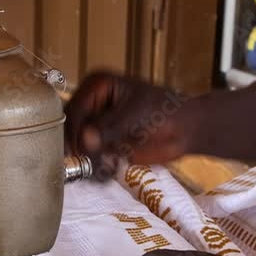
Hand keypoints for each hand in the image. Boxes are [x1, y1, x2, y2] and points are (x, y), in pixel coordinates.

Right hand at [65, 72, 193, 179]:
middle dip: (81, 148)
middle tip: (95, 161)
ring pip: (77, 148)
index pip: (74, 110)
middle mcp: (91, 105)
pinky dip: (97, 168)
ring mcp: (95, 127)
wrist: (185, 130)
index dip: (75, 131)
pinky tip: (114, 167)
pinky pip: (89, 160)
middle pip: (70, 130)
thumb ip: (109, 128)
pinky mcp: (102, 146)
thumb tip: (84, 140)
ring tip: (110, 164)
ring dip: (90, 161)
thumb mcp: (135, 115)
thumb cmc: (165, 111)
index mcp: (96, 86)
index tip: (82, 149)